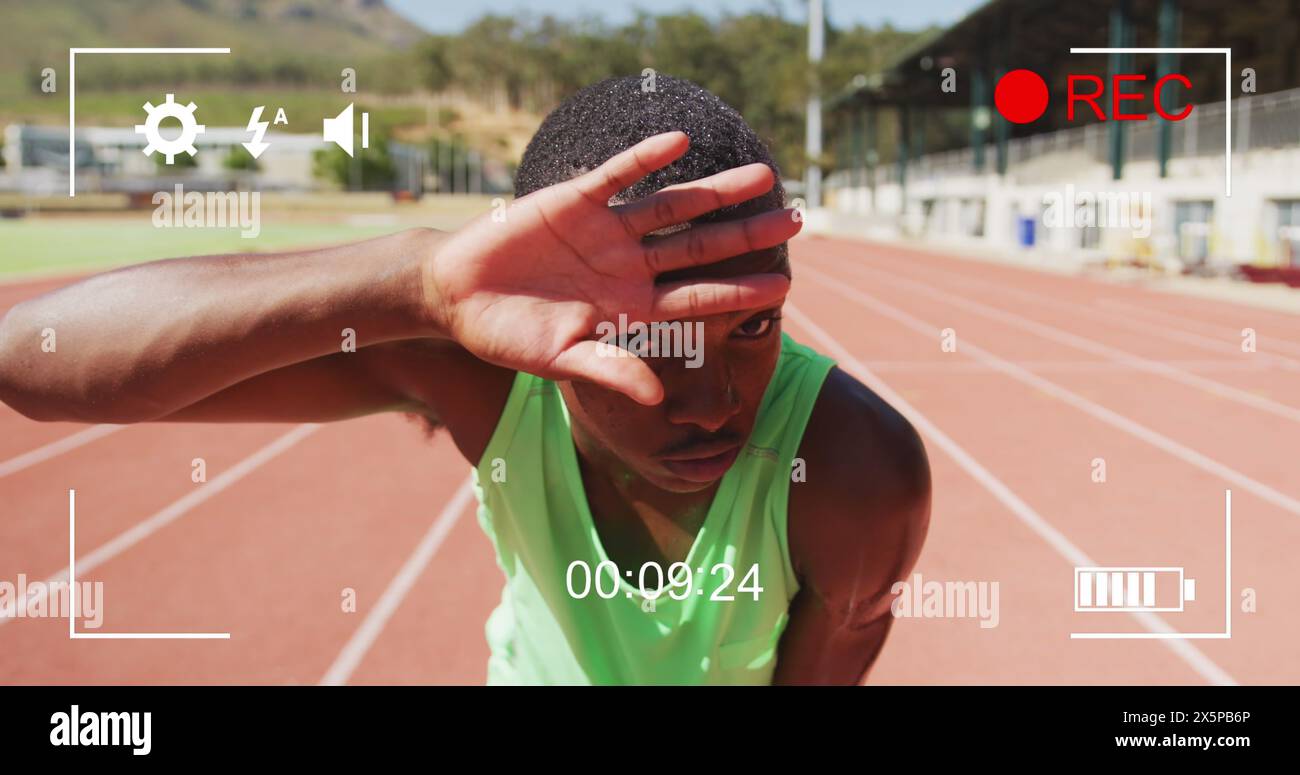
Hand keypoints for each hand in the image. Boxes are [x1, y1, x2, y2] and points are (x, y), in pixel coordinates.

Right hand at [424, 131, 798, 404]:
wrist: (456, 294)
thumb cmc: (510, 335)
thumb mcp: (559, 359)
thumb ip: (609, 369)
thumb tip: (656, 396)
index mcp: (631, 307)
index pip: (697, 298)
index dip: (739, 293)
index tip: (782, 288)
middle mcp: (629, 265)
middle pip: (700, 248)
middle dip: (746, 235)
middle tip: (796, 220)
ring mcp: (607, 231)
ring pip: (672, 207)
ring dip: (715, 192)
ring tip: (762, 176)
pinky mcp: (576, 200)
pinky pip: (618, 176)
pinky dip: (645, 159)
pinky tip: (680, 143)